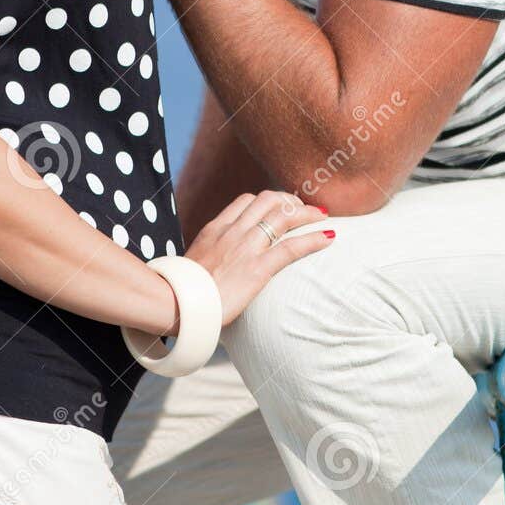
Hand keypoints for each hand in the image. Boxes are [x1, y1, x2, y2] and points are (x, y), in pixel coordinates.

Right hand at [184, 190, 334, 325]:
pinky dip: (313, 239)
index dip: (268, 200)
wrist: (176, 304)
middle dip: (291, 201)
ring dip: (308, 214)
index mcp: (215, 230)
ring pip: (283, 216)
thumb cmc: (181, 293)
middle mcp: (232, 232)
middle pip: (268, 200)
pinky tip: (328, 238)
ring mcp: (245, 248)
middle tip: (305, 211)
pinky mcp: (257, 268)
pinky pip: (291, 247)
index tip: (281, 207)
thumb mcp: (191, 266)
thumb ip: (206, 261)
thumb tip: (209, 273)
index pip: (246, 201)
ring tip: (323, 218)